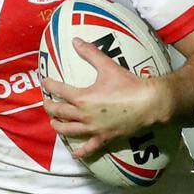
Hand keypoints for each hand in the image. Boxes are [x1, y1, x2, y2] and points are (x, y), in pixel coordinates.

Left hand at [41, 37, 167, 159]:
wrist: (148, 103)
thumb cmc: (128, 84)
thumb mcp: (107, 66)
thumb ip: (90, 53)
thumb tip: (75, 40)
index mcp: (82, 97)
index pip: (59, 90)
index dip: (50, 85)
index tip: (45, 82)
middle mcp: (84, 115)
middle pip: (60, 112)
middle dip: (50, 107)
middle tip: (46, 103)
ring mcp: (93, 129)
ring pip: (69, 130)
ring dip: (59, 127)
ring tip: (54, 124)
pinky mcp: (104, 138)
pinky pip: (89, 148)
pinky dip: (80, 152)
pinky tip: (75, 154)